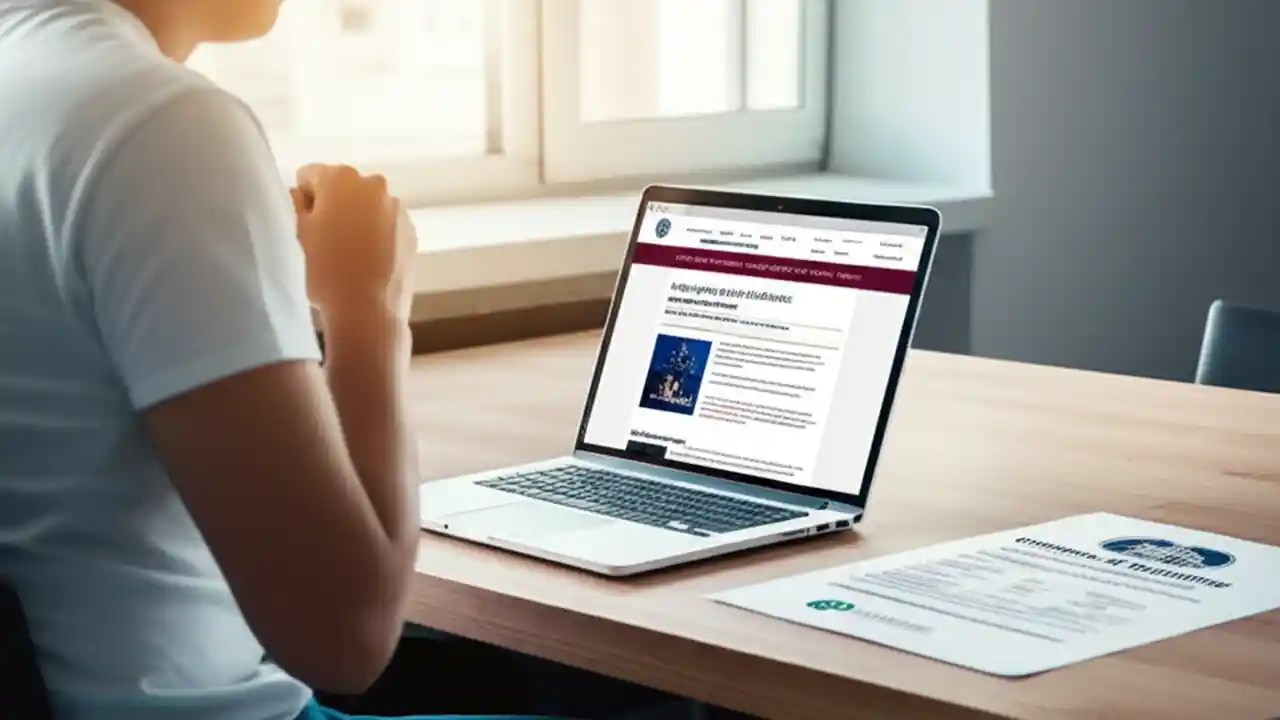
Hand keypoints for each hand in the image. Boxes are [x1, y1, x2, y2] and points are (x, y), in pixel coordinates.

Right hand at [292, 165, 416, 321]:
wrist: (368, 310)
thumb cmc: (324, 269)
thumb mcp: (294, 232)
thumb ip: (293, 202)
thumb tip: (301, 194)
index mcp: (341, 178)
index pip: (310, 176)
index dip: (302, 200)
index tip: (304, 226)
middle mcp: (374, 185)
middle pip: (343, 188)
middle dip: (332, 207)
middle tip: (324, 240)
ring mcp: (397, 209)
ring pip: (367, 207)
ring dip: (356, 220)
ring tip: (348, 254)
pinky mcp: (411, 233)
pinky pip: (386, 226)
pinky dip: (376, 236)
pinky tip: (368, 262)